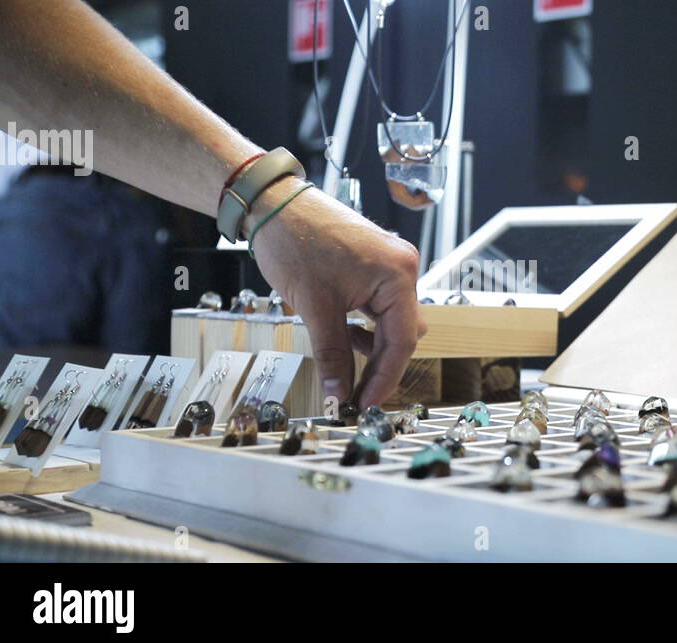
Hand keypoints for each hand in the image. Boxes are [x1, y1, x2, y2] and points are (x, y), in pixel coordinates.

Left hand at [247, 177, 426, 408]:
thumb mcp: (314, 308)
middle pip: (404, 333)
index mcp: (397, 275)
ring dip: (372, 346)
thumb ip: (331, 355)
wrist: (272, 203)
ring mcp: (390, 264)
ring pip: (393, 321)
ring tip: (343, 358)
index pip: (402, 341)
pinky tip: (343, 333)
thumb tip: (338, 395)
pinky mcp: (375, 265)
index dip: (384, 378)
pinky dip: (366, 327)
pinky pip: (381, 307)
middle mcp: (402, 268)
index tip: (365, 405)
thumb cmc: (294, 241)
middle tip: (354, 394)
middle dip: (380, 364)